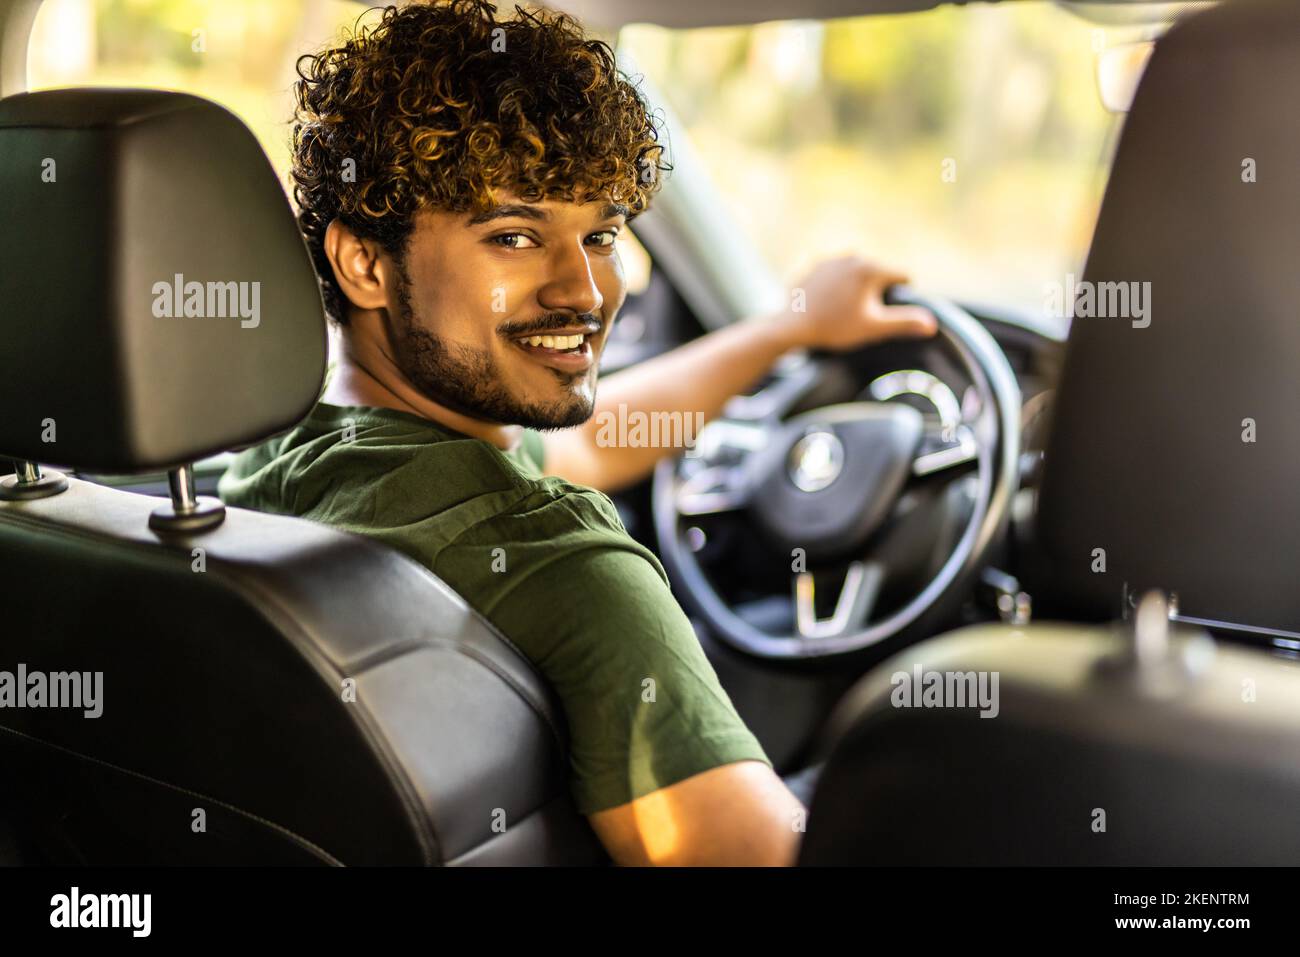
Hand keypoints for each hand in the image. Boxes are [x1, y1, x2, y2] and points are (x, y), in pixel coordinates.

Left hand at [773, 256, 937, 351]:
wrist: (792, 326)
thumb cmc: (834, 328)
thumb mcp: (873, 328)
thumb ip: (904, 323)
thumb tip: (932, 324)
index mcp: (870, 268)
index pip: (902, 276)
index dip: (900, 296)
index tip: (883, 312)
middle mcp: (853, 256)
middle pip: (880, 274)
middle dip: (877, 292)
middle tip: (858, 314)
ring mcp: (832, 258)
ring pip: (859, 273)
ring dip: (858, 288)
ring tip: (842, 309)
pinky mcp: (816, 264)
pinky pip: (839, 274)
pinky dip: (839, 286)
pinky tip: (828, 303)